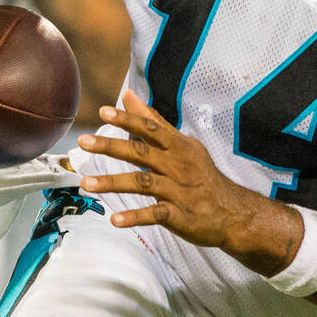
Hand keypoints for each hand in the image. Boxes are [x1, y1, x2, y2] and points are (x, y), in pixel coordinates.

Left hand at [78, 90, 264, 248]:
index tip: (104, 112)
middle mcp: (178, 166)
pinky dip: (135, 217)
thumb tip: (129, 96)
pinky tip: (115, 219)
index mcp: (178, 147)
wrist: (233, 211)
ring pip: (143, 183)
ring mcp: (179, 191)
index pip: (150, 129)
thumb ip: (154, 122)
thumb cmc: (202, 175)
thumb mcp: (183, 145)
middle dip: (111, 146)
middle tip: (84, 142)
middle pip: (141, 153)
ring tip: (86, 183)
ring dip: (113, 183)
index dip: (128, 120)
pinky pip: (155, 214)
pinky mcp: (180, 215)